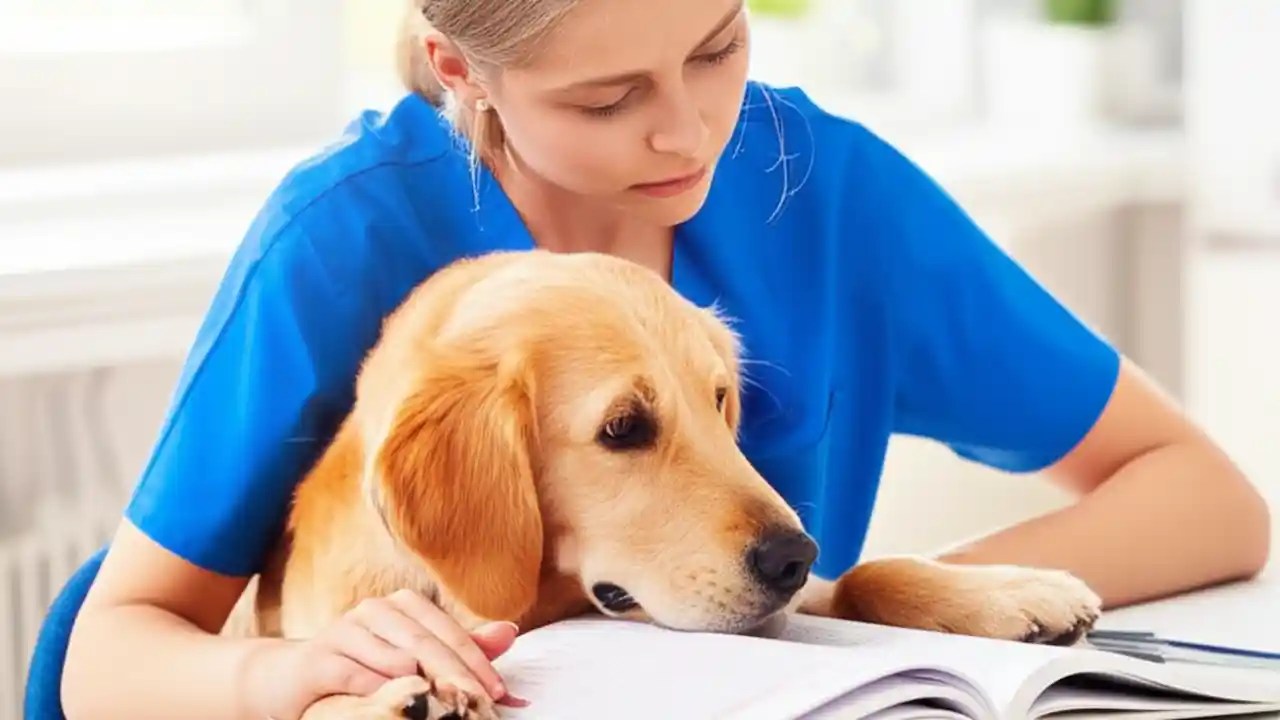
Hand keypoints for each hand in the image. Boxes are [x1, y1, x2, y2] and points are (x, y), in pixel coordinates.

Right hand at [247, 589, 520, 719]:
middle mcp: (376, 610)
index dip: (478, 663)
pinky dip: (377, 689)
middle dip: (458, 677)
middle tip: (480, 703)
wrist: (290, 680)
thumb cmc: (362, 667)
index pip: (450, 633)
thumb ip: (456, 647)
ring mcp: (346, 629)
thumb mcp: (411, 657)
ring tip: (445, 705)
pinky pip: (356, 674)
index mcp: (404, 606)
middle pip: (427, 645)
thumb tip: (509, 631)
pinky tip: (393, 703)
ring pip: (396, 657)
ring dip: (423, 684)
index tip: (502, 693)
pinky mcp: (319, 657)